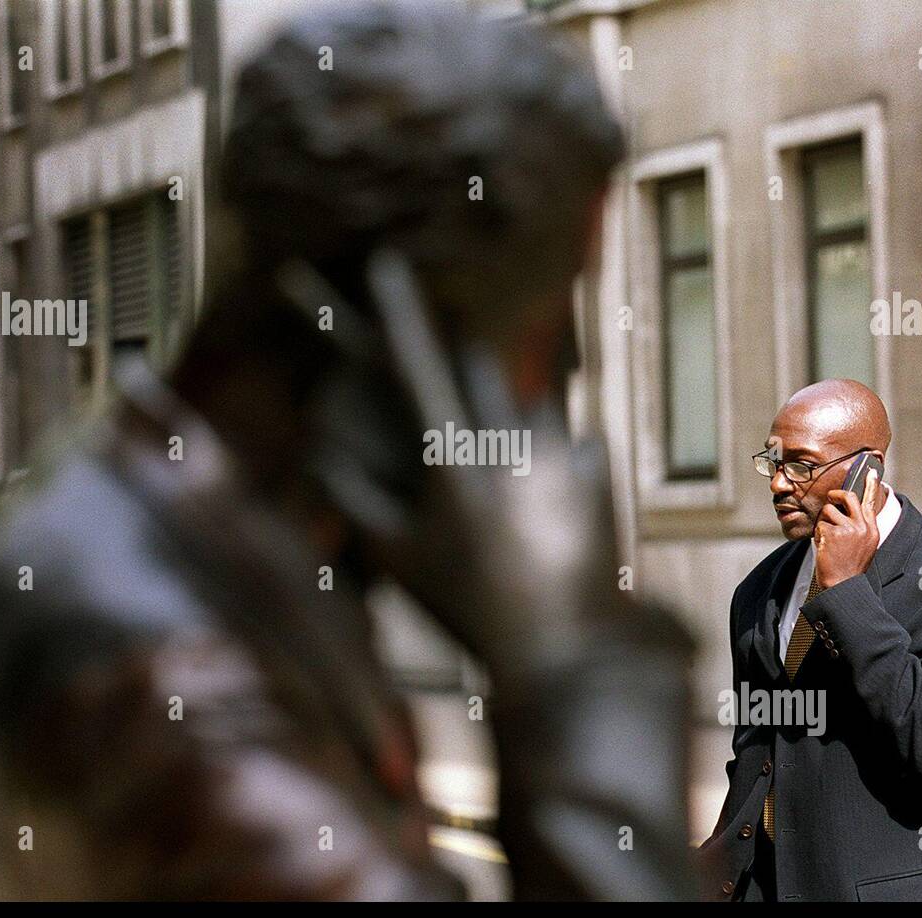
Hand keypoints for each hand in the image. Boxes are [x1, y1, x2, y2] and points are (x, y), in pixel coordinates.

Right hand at [307, 250, 632, 675]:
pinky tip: (547, 510)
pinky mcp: (600, 474)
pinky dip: (558, 462)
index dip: (397, 310)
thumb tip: (320, 454)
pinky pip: (575, 442)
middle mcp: (509, 439)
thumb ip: (354, 499)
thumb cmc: (464, 608)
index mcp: (452, 455)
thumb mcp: (394, 559)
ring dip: (515, 423)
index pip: (415, 363)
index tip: (384, 262)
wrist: (562, 650)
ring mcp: (561, 454)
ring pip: (532, 402)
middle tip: (458, 424)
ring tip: (508, 487)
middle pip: (482, 364)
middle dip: (465, 373)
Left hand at [813, 468, 879, 589]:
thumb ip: (859, 528)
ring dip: (823, 523)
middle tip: (831, 497)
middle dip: (836, 495)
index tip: (872, 471)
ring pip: (829, 511)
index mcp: (872, 530)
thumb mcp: (863, 546)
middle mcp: (863, 527)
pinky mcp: (833, 533)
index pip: (871, 502)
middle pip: (848, 497)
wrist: (844, 585)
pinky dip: (818, 535)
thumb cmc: (849, 568)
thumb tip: (846, 512)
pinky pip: (820, 525)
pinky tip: (824, 548)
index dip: (871, 485)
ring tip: (827, 540)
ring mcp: (848, 529)